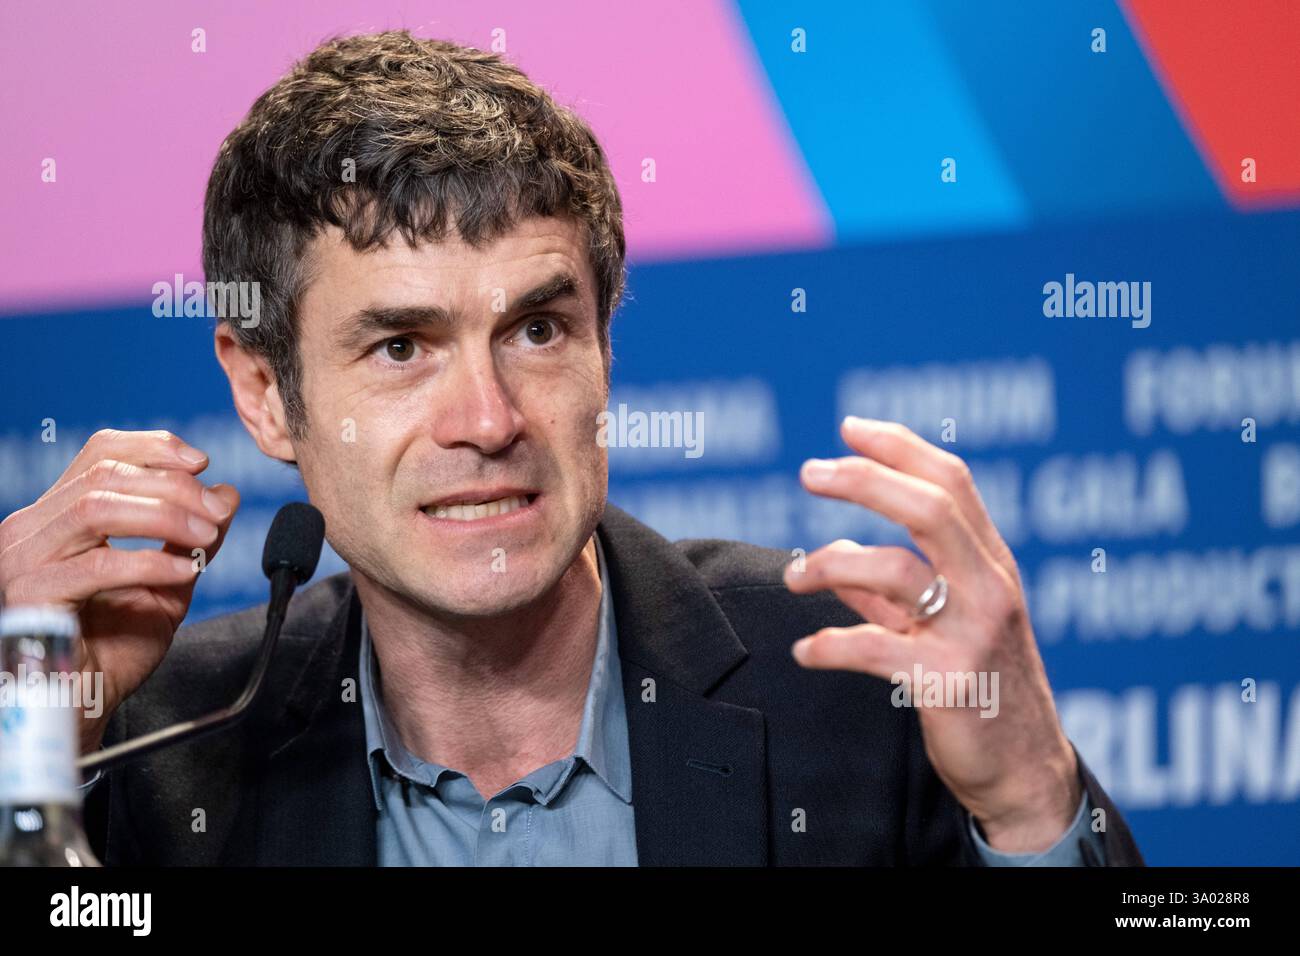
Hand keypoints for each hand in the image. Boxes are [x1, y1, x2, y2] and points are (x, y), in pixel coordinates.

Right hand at [0, 429, 239, 754]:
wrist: (80, 709)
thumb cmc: (113, 649)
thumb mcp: (167, 584)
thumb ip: (192, 540)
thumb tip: (226, 494)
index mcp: (58, 516)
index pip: (100, 453)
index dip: (154, 448)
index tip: (204, 462)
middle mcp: (31, 529)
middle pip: (105, 475)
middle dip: (174, 487)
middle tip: (218, 511)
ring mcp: (24, 560)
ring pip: (97, 508)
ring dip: (164, 515)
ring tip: (206, 536)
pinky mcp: (31, 597)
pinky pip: (96, 566)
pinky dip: (148, 561)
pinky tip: (182, 570)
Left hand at [783, 416, 1080, 852]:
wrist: (1025, 772)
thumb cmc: (982, 687)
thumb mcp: (946, 622)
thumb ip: (891, 588)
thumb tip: (833, 553)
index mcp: (990, 563)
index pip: (951, 482)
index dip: (900, 446)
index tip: (849, 427)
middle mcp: (989, 588)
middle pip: (929, 507)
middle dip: (864, 480)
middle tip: (810, 472)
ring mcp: (972, 634)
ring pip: (895, 571)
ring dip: (829, 565)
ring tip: (793, 576)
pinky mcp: (949, 684)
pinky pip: (873, 649)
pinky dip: (828, 644)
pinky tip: (805, 650)